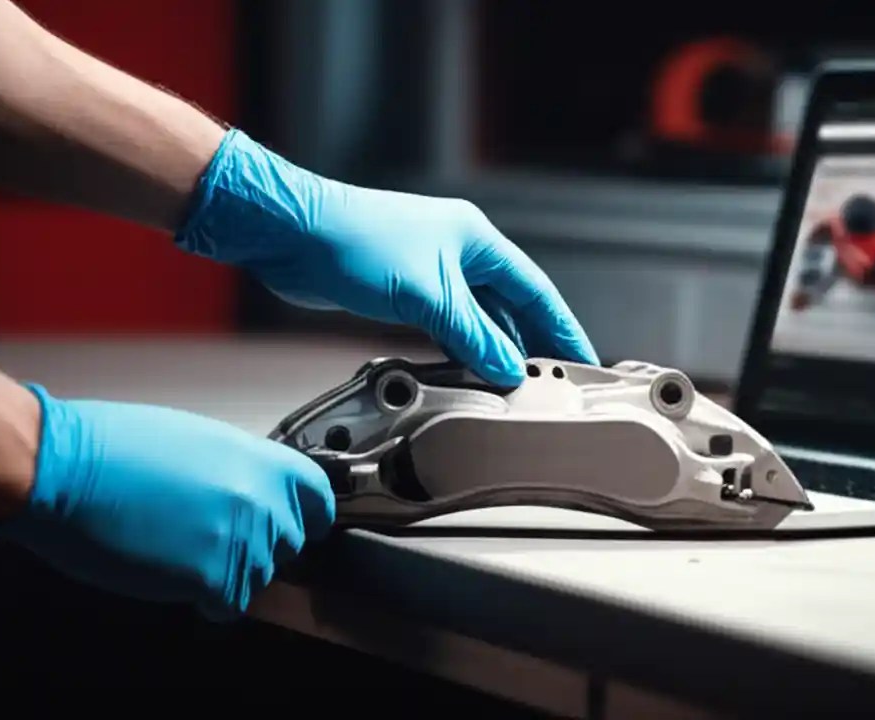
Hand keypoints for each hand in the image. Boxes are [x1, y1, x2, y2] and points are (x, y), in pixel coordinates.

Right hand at [0, 384, 334, 620]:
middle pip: (289, 542)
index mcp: (261, 461)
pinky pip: (228, 605)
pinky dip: (205, 599)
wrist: (65, 468)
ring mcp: (243, 541)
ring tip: (181, 547)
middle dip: (257, 544)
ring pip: (259, 576)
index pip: (319, 495)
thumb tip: (252, 492)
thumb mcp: (199, 441)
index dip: (310, 513)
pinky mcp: (214, 579)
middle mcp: (262, 501)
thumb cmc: (114, 448)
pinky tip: (174, 572)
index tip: (304, 522)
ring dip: (227, 571)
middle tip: (211, 534)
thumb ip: (239, 471)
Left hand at [173, 129, 597, 386]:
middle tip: (553, 376)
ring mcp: (431, 270)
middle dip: (531, 340)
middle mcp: (458, 251)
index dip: (561, 326)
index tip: (581, 356)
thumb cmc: (355, 242)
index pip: (535, 290)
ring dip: (494, 347)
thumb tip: (506, 368)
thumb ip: (472, 336)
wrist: (293, 235)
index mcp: (475, 240)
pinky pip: (447, 323)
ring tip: (515, 382)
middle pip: (510, 304)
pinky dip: (462, 347)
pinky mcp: (404, 289)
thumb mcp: (428, 297)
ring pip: (478, 316)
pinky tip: (467, 370)